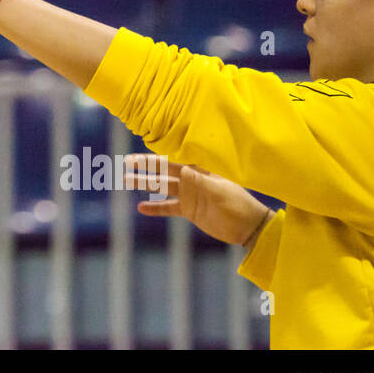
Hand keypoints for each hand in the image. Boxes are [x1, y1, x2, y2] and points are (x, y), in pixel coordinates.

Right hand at [123, 154, 270, 245]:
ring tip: (126, 180)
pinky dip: (155, 207)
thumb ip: (201, 181)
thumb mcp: (221, 192)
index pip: (176, 157)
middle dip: (146, 165)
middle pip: (164, 170)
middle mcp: (191, 179)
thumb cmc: (239, 204)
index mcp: (200, 170)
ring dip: (145, 183)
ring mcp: (189, 194)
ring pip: (162, 187)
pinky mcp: (188, 210)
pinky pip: (167, 207)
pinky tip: (141, 207)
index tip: (145, 145)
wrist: (248, 227)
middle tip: (127, 161)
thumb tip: (183, 169)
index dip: (161, 152)